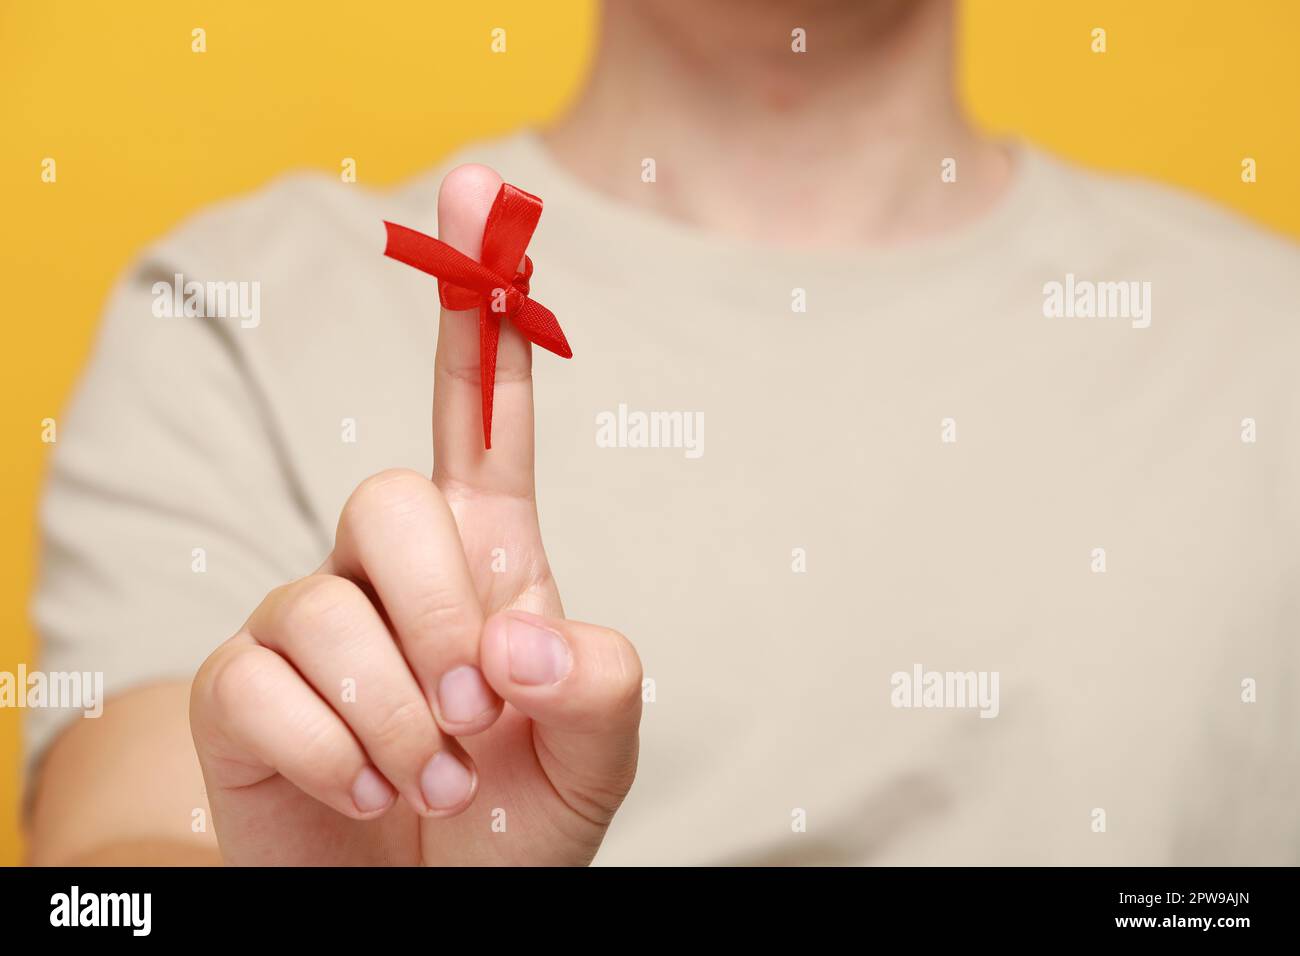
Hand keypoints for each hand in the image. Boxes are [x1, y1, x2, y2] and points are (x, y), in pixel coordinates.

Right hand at [190, 163, 641, 864]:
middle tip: (482, 717)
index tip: (478, 197)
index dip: (481, 315)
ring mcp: (307, 623)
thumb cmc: (515, 823)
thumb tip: (522, 637)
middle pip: (391, 500)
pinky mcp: (240, 689)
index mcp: (489, 563)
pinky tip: (371, 790)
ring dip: (403, 711)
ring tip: (437, 775)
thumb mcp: (596, 758)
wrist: (432, 909)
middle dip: (444, 616)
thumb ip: (600, 685)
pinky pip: (268, 684)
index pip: (482, 418)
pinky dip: (339, 757)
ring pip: (327, 602)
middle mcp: (390, 574)